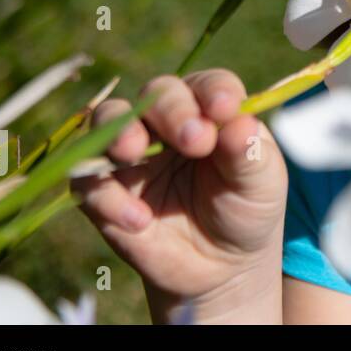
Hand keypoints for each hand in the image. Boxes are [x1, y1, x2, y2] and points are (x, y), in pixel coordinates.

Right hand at [70, 69, 287, 313]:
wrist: (220, 264)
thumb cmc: (245, 208)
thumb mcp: (261, 183)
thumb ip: (250, 153)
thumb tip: (241, 124)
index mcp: (210, 110)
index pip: (209, 86)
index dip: (215, 92)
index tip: (225, 109)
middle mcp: (166, 121)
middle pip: (158, 93)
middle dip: (172, 110)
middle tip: (195, 139)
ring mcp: (132, 152)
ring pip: (108, 120)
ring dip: (119, 131)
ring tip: (134, 152)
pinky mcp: (105, 190)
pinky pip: (89, 181)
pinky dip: (108, 196)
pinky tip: (140, 220)